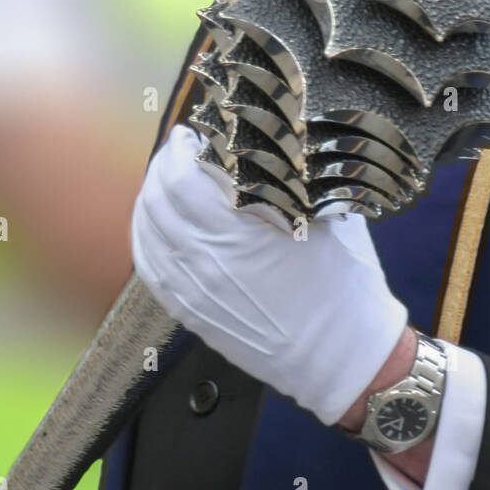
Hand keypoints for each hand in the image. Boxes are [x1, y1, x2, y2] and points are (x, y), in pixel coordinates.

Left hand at [131, 123, 407, 425]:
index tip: (191, 135)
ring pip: (147, 230)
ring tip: (167, 180)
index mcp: (241, 232)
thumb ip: (297, 178)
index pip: (181, 177)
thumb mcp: (328, 216)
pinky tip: (154, 222)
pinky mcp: (190, 312)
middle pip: (157, 199)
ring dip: (151, 197)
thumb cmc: (344, 283)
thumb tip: (278, 143)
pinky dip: (145, 236)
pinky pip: (149, 267)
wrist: (341, 355)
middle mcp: (208, 260)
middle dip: (164, 166)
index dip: (179, 148)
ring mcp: (193, 289)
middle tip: (181, 152)